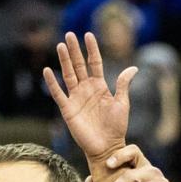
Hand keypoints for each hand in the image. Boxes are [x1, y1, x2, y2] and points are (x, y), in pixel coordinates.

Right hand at [44, 32, 136, 161]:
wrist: (107, 147)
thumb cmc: (116, 127)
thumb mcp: (122, 103)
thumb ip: (123, 84)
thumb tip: (133, 67)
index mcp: (100, 86)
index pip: (94, 63)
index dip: (91, 49)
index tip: (88, 35)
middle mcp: (86, 89)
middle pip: (78, 65)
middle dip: (74, 50)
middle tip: (69, 34)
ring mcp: (76, 98)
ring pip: (68, 75)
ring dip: (64, 61)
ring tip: (61, 45)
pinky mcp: (68, 109)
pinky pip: (58, 93)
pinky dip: (52, 83)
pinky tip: (47, 70)